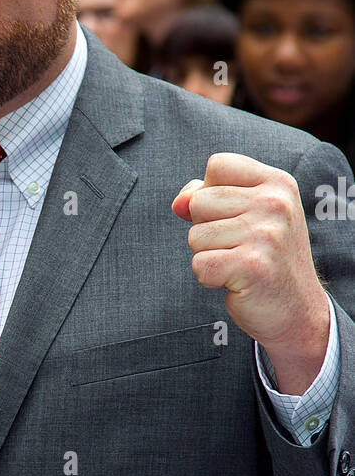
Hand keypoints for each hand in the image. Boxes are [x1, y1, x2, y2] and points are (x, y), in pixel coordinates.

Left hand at [172, 154, 328, 392]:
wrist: (297, 311)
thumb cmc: (266, 259)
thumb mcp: (246, 216)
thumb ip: (208, 197)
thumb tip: (178, 203)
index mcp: (277, 183)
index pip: (217, 165)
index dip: (211, 192)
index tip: (235, 217)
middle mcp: (275, 203)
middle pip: (199, 201)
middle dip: (207, 229)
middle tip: (239, 248)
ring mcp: (266, 234)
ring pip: (195, 235)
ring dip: (209, 255)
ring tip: (239, 264)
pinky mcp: (252, 265)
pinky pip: (199, 265)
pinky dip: (210, 278)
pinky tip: (236, 281)